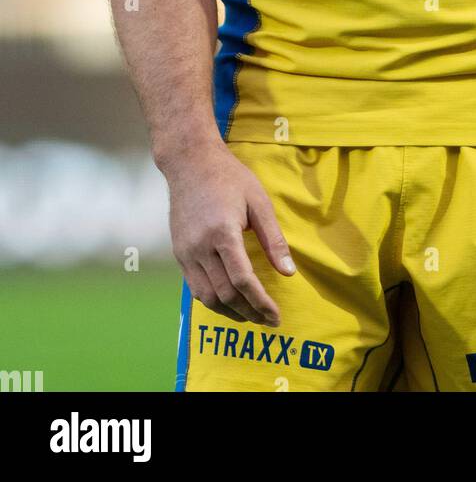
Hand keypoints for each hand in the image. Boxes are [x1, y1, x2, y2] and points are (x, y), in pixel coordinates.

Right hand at [164, 141, 295, 325]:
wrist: (190, 162)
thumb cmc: (229, 177)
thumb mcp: (259, 202)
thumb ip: (273, 239)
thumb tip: (289, 272)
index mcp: (223, 232)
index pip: (243, 280)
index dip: (261, 303)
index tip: (275, 315)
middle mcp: (201, 246)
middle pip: (225, 294)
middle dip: (248, 312)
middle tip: (267, 320)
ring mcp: (186, 252)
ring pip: (206, 297)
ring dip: (229, 312)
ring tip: (250, 316)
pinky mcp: (179, 253)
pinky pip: (195, 287)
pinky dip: (212, 300)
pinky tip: (229, 301)